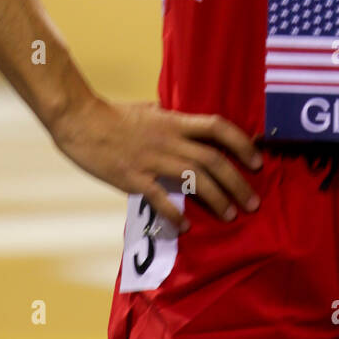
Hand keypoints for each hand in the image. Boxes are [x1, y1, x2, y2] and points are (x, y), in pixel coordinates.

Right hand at [50, 96, 261, 230]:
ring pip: (194, 179)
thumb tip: (181, 121)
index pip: (218, 128)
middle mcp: (170, 140)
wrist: (81, 120)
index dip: (242, 144)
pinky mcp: (133, 178)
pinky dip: (175, 215)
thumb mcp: (148, 110)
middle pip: (213, 160)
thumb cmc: (113, 115)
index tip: (257, 161)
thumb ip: (168, 119)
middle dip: (237, 182)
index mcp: (175, 121)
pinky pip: (160, 198)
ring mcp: (152, 159)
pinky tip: (185, 228)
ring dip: (216, 199)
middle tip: (253, 203)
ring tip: (231, 216)